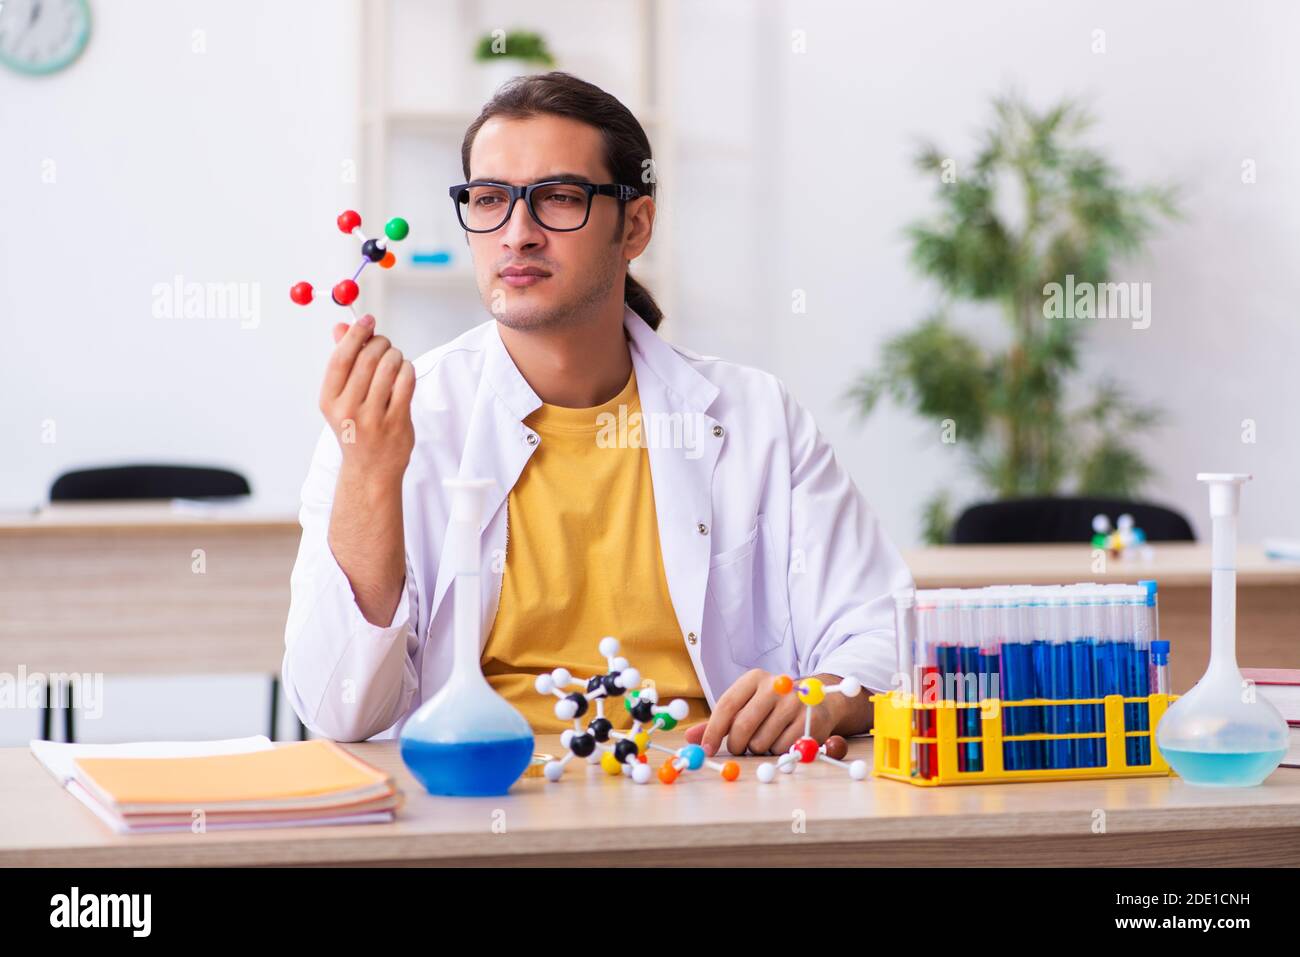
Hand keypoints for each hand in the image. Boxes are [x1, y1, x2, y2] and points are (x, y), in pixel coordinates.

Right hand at [319, 316, 415, 481]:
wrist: (370, 469)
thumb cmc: (356, 428)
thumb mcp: (341, 397)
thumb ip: (343, 361)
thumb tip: (341, 327)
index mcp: (329, 400)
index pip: (341, 357)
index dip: (355, 333)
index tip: (367, 320)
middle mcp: (348, 409)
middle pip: (367, 358)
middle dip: (380, 343)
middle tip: (384, 343)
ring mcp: (373, 418)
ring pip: (389, 367)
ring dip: (395, 355)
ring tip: (395, 359)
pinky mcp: (397, 422)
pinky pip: (406, 382)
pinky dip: (407, 370)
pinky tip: (404, 372)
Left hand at [683, 669, 848, 756]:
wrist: (818, 699)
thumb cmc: (772, 706)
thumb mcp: (746, 705)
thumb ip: (718, 722)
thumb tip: (689, 738)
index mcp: (754, 678)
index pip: (727, 704)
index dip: (713, 730)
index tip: (705, 750)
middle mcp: (775, 685)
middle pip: (743, 725)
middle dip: (736, 744)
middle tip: (738, 749)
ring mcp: (795, 702)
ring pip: (761, 741)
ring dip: (758, 748)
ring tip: (767, 737)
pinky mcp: (810, 720)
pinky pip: (782, 749)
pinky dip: (777, 752)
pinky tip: (783, 740)